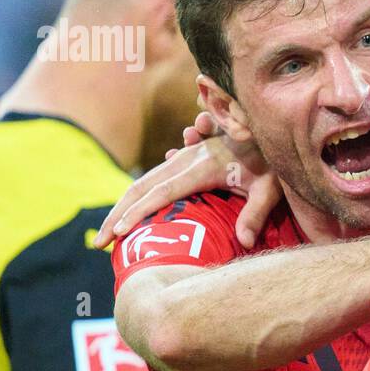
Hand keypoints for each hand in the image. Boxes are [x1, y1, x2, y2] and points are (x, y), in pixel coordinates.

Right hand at [94, 112, 280, 249]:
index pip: (161, 193)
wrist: (266, 127)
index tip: (120, 233)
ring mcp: (181, 158)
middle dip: (116, 216)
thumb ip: (255, 214)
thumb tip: (244, 242)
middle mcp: (184, 160)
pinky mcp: (183, 159)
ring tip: (105, 236)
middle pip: (140, 188)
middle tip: (99, 243)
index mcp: (200, 168)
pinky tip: (124, 218)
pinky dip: (133, 199)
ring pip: (142, 182)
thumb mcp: (269, 188)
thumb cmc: (270, 161)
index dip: (139, 213)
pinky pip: (151, 180)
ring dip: (120, 208)